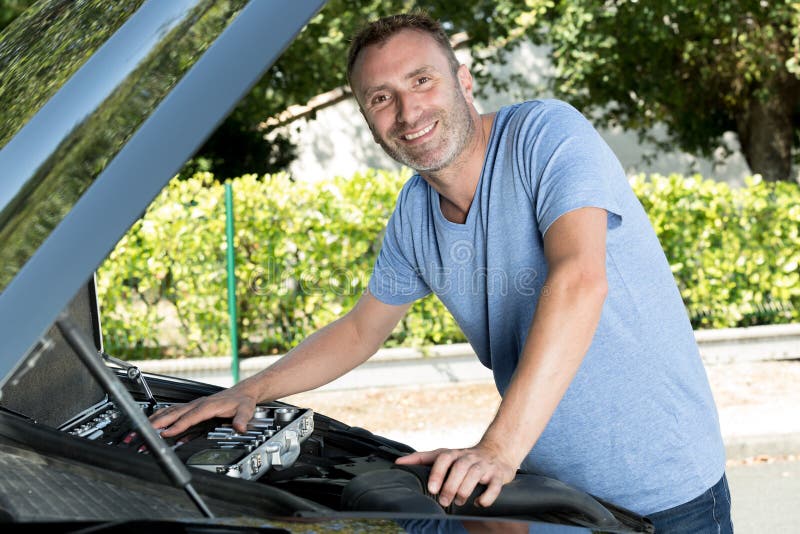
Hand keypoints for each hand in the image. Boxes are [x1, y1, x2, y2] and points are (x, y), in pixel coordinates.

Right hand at [149, 384, 258, 436]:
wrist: (242, 392)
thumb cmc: (242, 401)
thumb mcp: (246, 410)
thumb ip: (242, 419)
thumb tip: (240, 427)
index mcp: (208, 406)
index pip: (190, 417)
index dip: (177, 425)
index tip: (165, 433)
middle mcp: (197, 404)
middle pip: (173, 414)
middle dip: (157, 424)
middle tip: (142, 434)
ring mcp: (193, 405)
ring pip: (170, 412)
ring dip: (154, 421)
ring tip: (140, 430)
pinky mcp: (191, 407)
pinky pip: (172, 412)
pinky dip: (160, 418)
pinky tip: (152, 424)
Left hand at [395, 444, 516, 507]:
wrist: (497, 452)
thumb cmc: (464, 458)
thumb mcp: (444, 455)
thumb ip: (422, 458)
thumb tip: (398, 463)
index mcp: (454, 454)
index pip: (443, 458)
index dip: (437, 472)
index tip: (432, 489)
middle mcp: (469, 458)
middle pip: (459, 468)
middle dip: (450, 485)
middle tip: (443, 500)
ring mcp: (484, 466)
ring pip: (475, 475)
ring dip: (465, 490)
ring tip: (459, 502)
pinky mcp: (498, 476)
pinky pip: (494, 485)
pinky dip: (487, 496)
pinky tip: (479, 503)